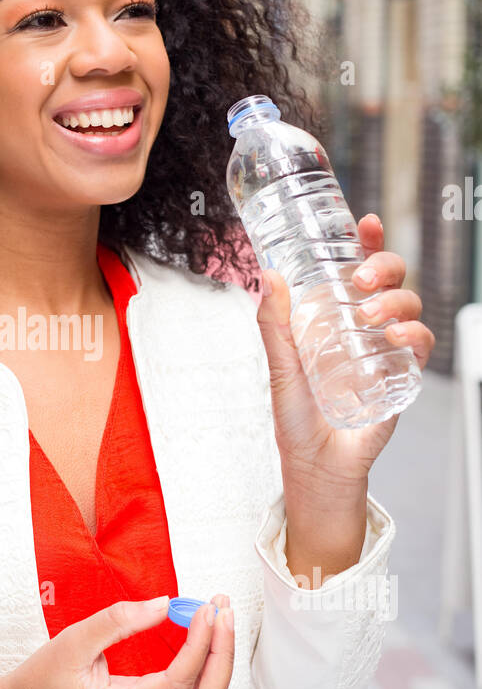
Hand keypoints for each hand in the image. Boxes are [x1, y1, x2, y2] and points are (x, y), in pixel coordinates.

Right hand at [5, 594, 234, 688]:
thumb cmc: (46, 675)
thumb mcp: (74, 640)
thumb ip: (119, 622)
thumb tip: (166, 604)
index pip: (177, 683)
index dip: (200, 646)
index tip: (206, 610)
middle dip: (222, 655)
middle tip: (222, 610)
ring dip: (218, 660)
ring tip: (219, 617)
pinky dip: (207, 666)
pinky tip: (206, 635)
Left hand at [255, 212, 435, 497]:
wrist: (317, 466)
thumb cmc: (297, 418)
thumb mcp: (280, 366)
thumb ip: (274, 323)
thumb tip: (267, 275)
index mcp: (336, 316)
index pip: (357, 269)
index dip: (367, 243)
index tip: (367, 222)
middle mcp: (365, 327)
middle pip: (391, 280)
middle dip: (384, 266)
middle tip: (362, 278)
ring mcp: (387, 349)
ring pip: (410, 305)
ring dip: (396, 300)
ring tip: (372, 313)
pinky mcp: (403, 376)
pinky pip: (422, 345)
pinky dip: (413, 334)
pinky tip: (395, 337)